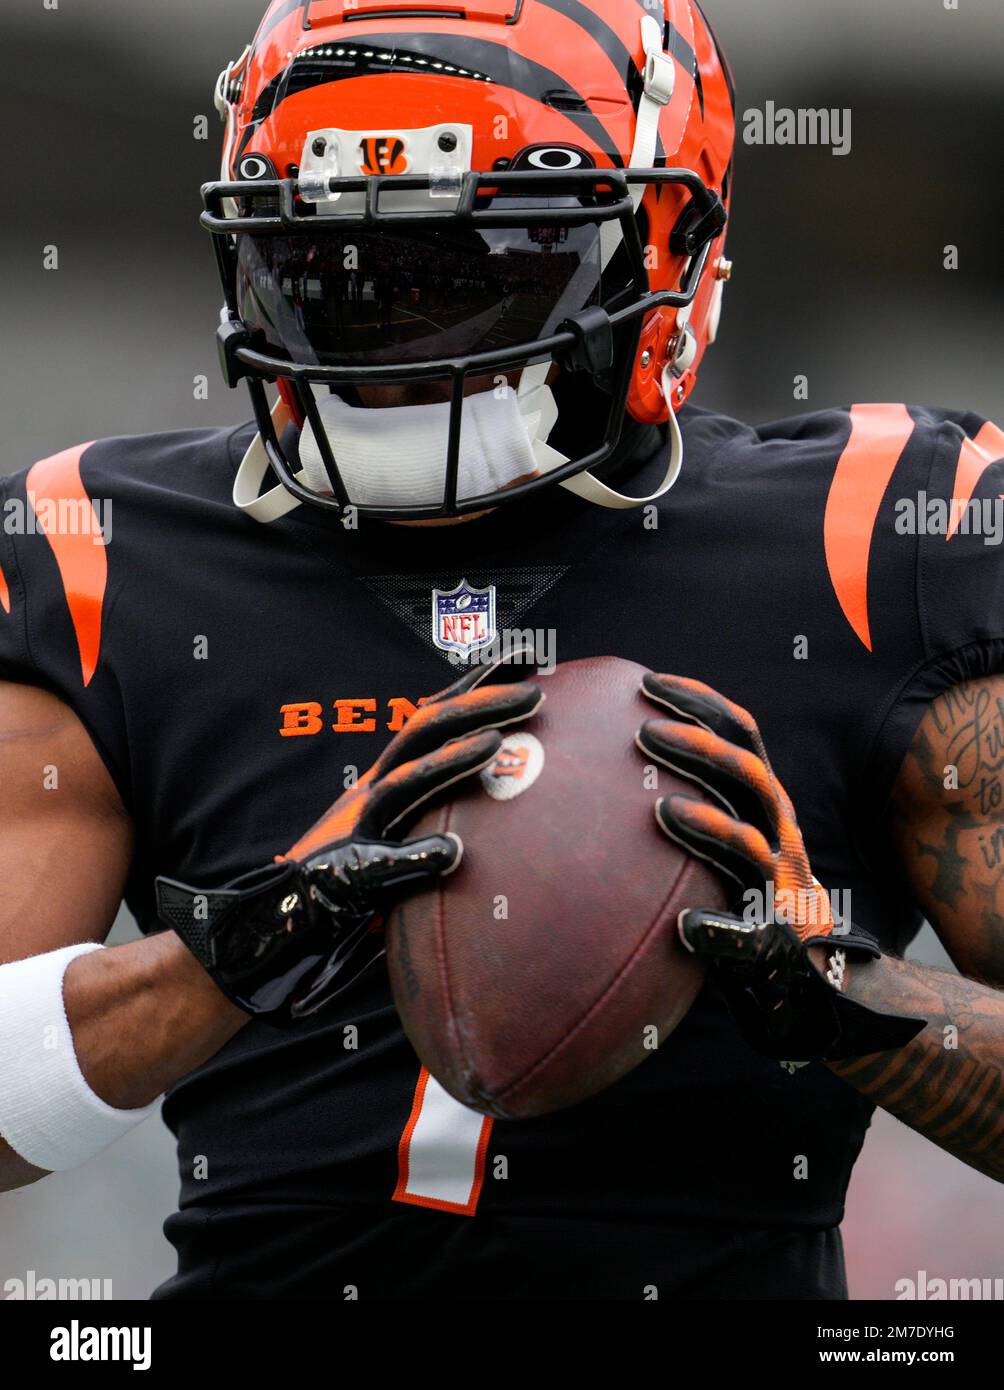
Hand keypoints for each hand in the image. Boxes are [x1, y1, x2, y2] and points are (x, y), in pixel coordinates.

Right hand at [157, 660, 542, 1021]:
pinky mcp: (347, 875)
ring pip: (406, 784)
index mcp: (390, 775)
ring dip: (450, 762)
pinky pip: (382, 864)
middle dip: (478, 706)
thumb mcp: (402, 826)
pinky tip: (454, 852)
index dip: (477, 685)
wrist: (284, 917)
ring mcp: (358, 828)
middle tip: (535, 692)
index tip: (526, 658)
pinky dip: (417, 856)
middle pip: (425, 731)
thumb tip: (500, 785)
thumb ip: (441, 802)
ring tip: (497, 742)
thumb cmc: (354, 875)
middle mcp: (374, 790)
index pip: (436, 717)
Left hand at [636, 672, 924, 1062]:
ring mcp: (777, 887)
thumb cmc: (741, 896)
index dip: (700, 703)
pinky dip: (718, 929)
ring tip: (661, 810)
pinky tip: (685, 928)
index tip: (648, 682)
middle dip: (698, 748)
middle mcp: (777, 835)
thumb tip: (604, 758)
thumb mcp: (723, 836)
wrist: (802, 978)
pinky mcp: (770, 943)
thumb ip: (686, 797)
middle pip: (746, 776)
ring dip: (709, 825)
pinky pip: (748, 935)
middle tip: (644, 731)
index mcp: (763, 803)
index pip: (739, 735)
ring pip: (750, 846)